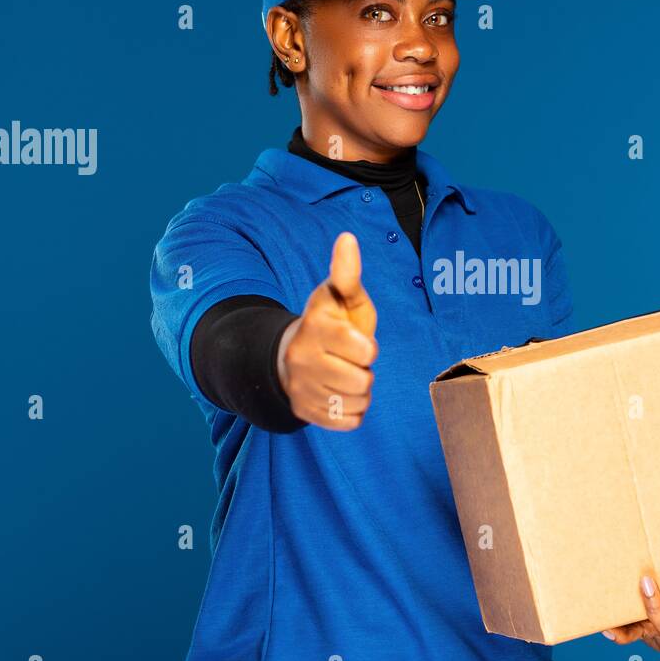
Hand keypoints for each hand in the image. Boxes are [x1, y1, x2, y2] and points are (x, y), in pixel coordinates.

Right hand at [278, 231, 378, 429]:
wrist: (291, 355)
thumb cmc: (332, 323)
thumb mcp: (341, 297)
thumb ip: (347, 273)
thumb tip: (348, 238)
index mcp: (316, 325)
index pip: (365, 351)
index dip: (368, 348)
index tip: (357, 342)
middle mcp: (301, 356)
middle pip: (363, 381)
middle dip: (364, 372)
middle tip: (350, 361)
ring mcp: (299, 386)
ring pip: (357, 402)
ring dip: (359, 392)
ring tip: (344, 375)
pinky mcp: (302, 410)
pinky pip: (348, 422)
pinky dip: (351, 412)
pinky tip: (337, 394)